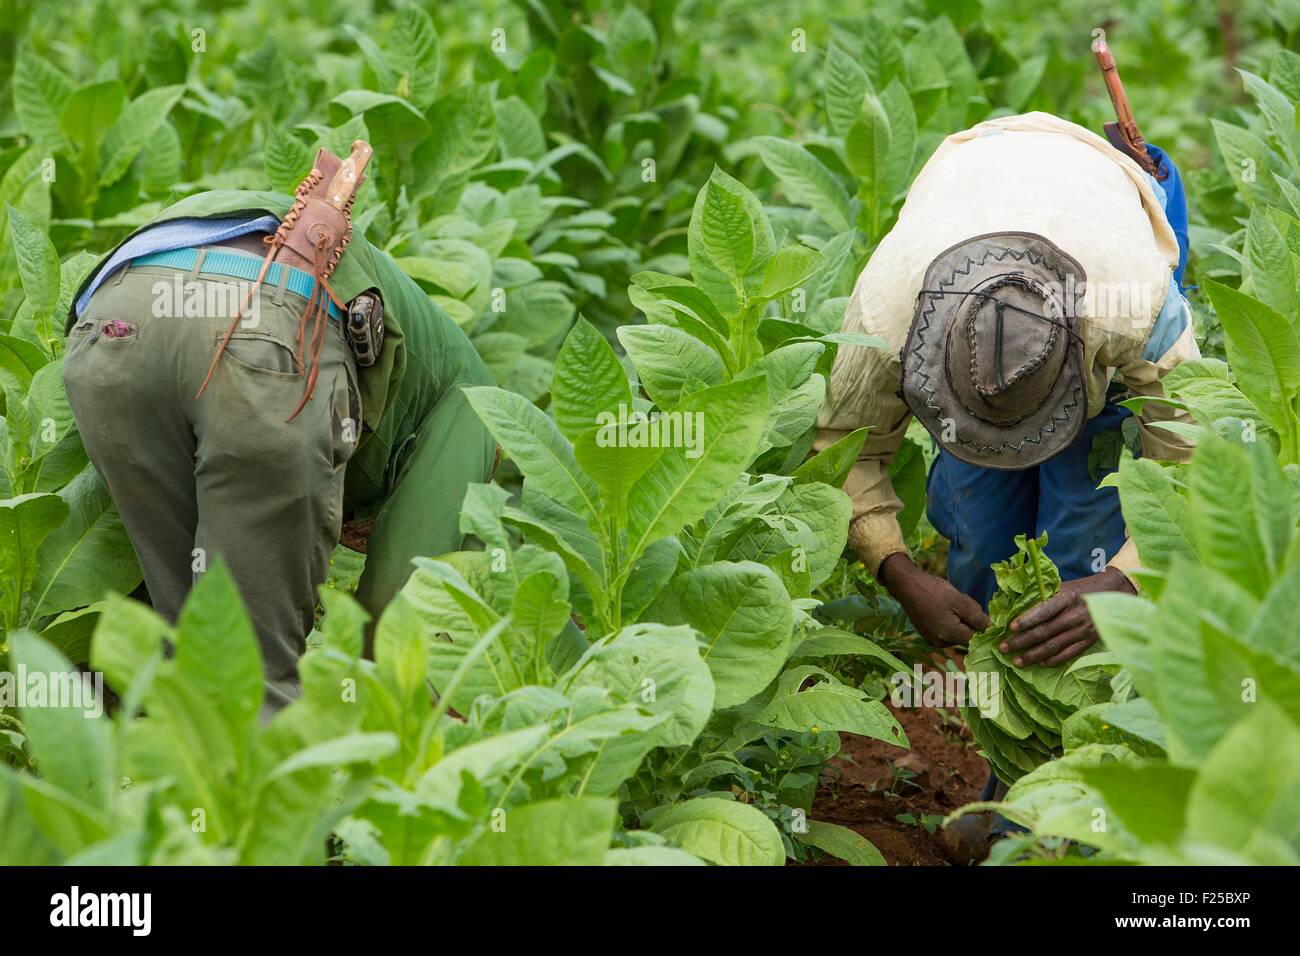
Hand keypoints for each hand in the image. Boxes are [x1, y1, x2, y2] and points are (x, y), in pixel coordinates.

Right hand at [878, 553, 990, 647]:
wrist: (906, 585)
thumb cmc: (933, 590)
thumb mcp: (960, 601)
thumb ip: (977, 617)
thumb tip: (992, 629)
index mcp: (950, 635)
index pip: (976, 640)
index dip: (984, 628)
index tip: (982, 613)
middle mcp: (941, 643)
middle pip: (966, 637)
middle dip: (970, 622)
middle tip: (964, 602)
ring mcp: (932, 640)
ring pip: (956, 634)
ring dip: (960, 621)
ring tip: (952, 602)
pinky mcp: (927, 634)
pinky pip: (946, 631)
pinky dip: (950, 621)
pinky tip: (943, 607)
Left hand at [1002, 567, 1135, 666]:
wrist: (1112, 593)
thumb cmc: (1080, 589)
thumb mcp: (1062, 587)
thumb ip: (1043, 597)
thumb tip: (1015, 605)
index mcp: (1067, 597)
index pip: (1044, 610)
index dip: (1027, 620)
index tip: (1010, 627)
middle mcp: (1075, 615)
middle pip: (1045, 631)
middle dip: (1021, 641)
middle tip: (1004, 648)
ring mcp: (1083, 629)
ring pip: (1054, 646)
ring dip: (1033, 655)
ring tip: (1017, 661)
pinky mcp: (1089, 640)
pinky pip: (1068, 653)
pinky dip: (1053, 660)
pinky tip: (1039, 664)